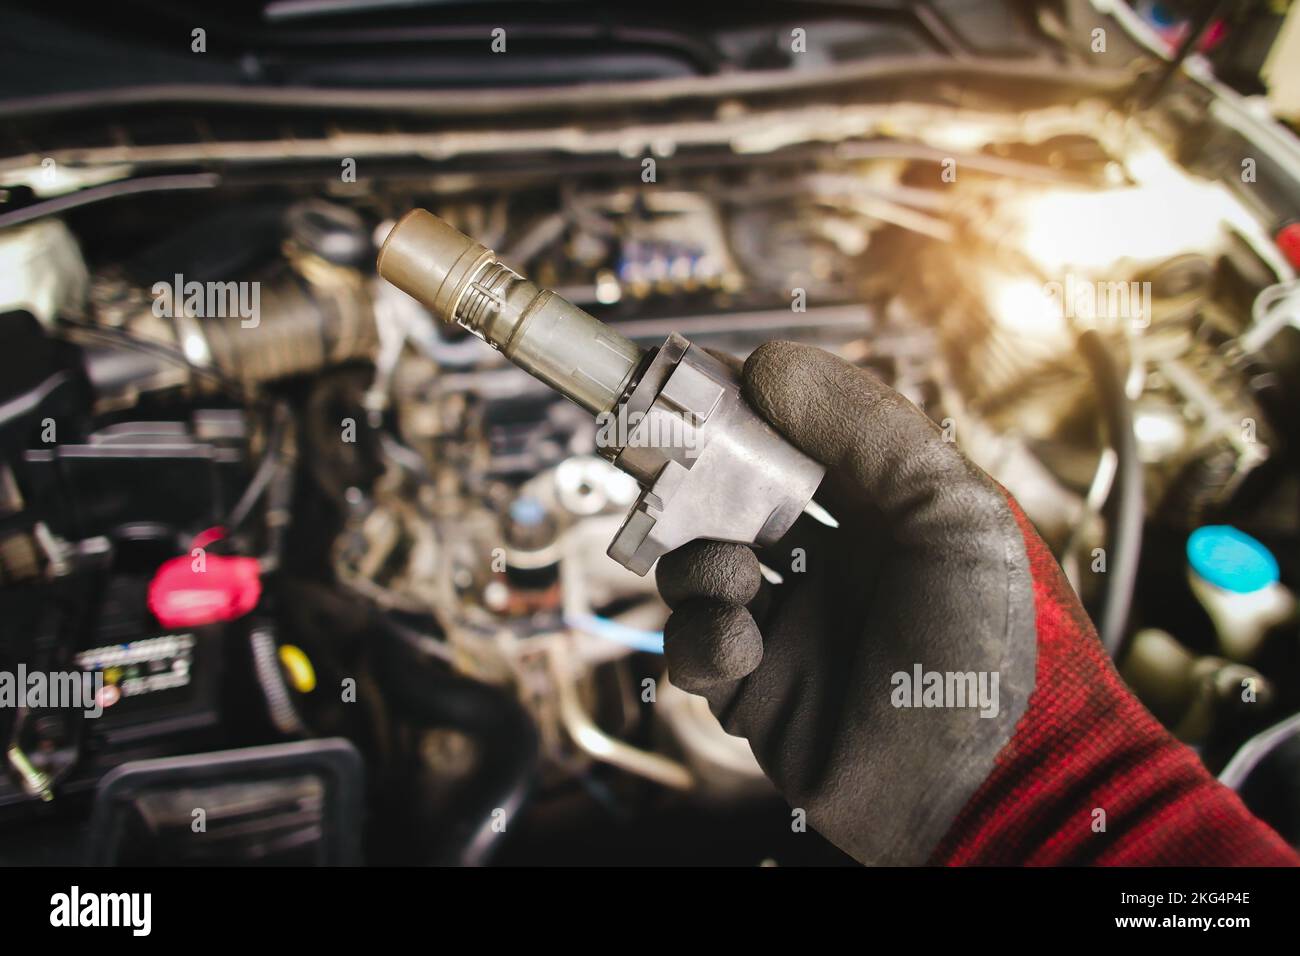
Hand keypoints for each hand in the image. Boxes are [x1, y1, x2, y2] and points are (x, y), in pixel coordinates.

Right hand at [655, 341, 1037, 863]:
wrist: (991, 790)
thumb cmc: (995, 645)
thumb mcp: (953, 510)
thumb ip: (867, 427)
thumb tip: (768, 364)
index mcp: (883, 513)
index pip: (798, 440)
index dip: (750, 411)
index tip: (704, 384)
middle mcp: (831, 563)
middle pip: (734, 498)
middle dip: (700, 480)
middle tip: (675, 465)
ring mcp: (791, 626)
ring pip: (698, 566)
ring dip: (699, 559)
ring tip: (737, 577)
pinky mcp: (756, 691)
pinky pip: (694, 645)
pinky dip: (702, 636)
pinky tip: (744, 644)